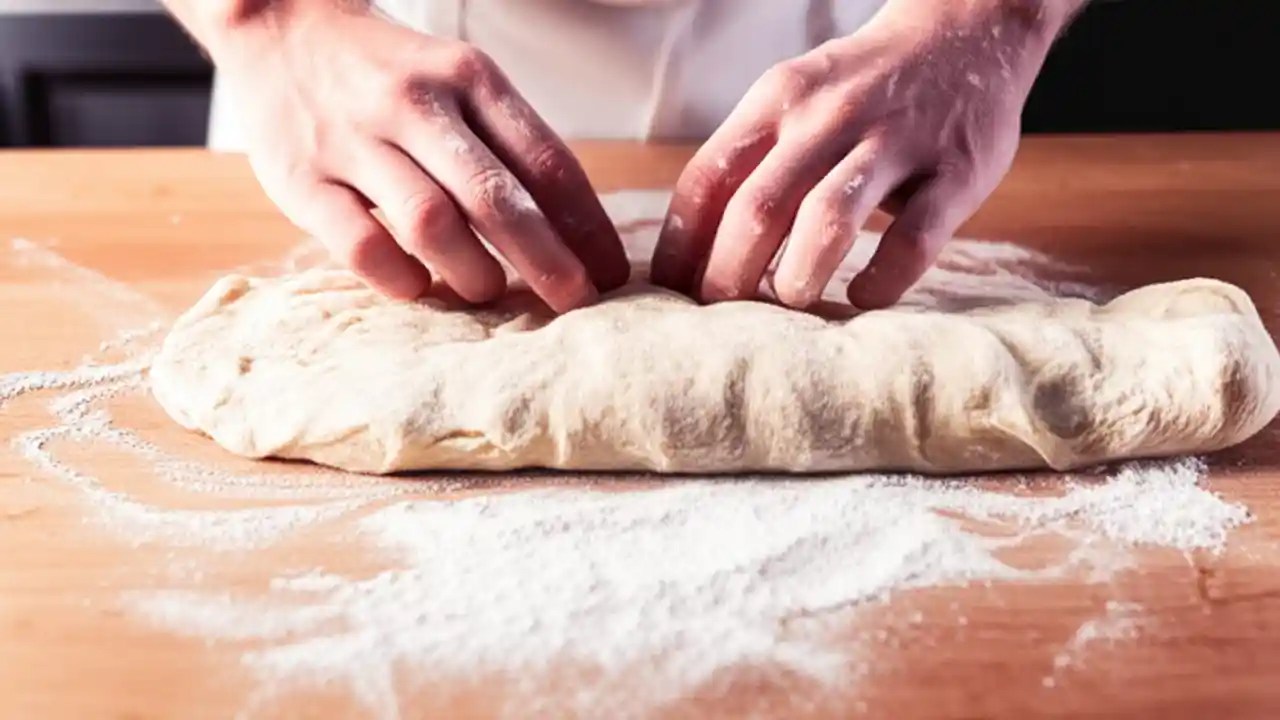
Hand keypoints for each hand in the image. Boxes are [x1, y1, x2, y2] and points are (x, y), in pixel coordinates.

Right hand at [190, 1, 627, 311]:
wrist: (282, 27)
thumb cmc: (394, 75)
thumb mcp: (461, 84)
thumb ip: (509, 147)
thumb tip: (576, 235)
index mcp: (470, 77)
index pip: (546, 161)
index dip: (588, 227)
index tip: (612, 275)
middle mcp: (416, 105)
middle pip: (496, 198)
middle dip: (547, 261)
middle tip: (576, 304)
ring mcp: (355, 141)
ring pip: (430, 222)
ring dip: (473, 272)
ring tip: (490, 291)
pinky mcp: (302, 180)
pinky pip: (362, 245)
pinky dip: (401, 278)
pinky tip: (419, 285)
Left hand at [652, 0, 1083, 308]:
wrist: (970, 28)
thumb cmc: (862, 89)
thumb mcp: (795, 101)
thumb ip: (752, 162)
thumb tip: (694, 253)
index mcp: (778, 100)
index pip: (706, 180)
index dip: (680, 248)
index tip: (671, 296)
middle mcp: (828, 116)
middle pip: (756, 209)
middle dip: (728, 278)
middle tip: (725, 325)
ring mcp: (894, 142)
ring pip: (828, 218)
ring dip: (798, 276)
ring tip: (791, 306)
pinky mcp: (956, 172)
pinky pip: (913, 240)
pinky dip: (883, 280)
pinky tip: (865, 296)